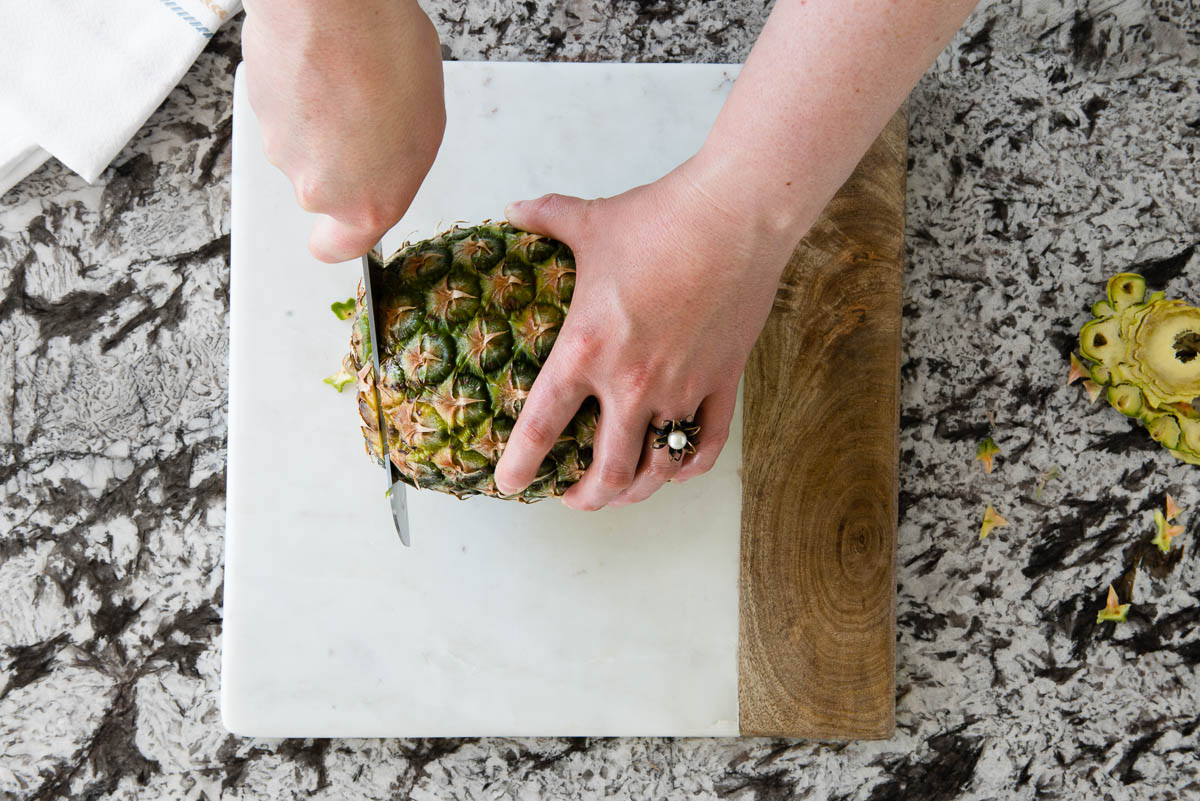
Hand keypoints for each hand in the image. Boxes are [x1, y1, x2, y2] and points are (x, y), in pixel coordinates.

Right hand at [242, 0, 444, 261]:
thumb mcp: (425, 125)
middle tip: (370, 117)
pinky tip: (322, 66)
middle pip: (327, 188)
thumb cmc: (385, 56)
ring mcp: (282, 150)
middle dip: (344, 160)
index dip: (340, 238)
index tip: (342, 231)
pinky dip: (302, 95)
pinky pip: (286, 113)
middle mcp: (318, 188)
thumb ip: (396, 165)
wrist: (330, 5)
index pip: (341, 247)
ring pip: (305, 148)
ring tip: (349, 81)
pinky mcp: (257, 112)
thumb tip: (381, 162)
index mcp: (367, 201)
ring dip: (324, 124)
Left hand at [493, 162, 798, 509]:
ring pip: (658, 469)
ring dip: (636, 491)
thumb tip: (514, 209)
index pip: (542, 427)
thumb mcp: (589, 221)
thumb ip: (546, 220)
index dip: (521, 465)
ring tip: (620, 491)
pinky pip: (707, 444)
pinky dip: (689, 466)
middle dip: (585, 497)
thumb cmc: (658, 218)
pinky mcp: (723, 382)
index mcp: (586, 350)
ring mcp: (682, 388)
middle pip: (607, 472)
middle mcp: (632, 383)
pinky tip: (676, 470)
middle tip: (571, 498)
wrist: (734, 214)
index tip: (509, 484)